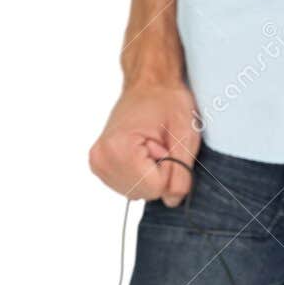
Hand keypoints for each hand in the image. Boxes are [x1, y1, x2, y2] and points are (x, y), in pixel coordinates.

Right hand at [88, 82, 200, 206]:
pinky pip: (130, 186)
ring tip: (150, 143)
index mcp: (118, 148)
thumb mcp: (185, 132)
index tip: (164, 142)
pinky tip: (142, 149)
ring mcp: (98, 164)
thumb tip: (173, 200)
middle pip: (145, 192)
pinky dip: (142, 172)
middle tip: (158, 141)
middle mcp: (101, 159)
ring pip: (138, 192)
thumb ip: (182, 170)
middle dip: (159, 170)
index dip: (169, 166)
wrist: (149, 83)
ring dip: (151, 172)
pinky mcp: (101, 166)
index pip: (156, 187)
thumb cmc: (167, 100)